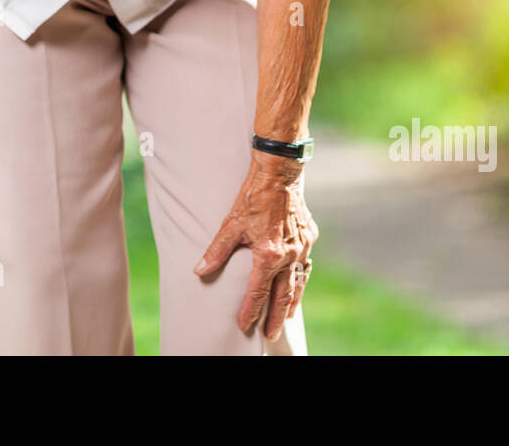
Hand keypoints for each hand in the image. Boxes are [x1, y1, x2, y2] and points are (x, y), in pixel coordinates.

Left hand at [195, 151, 317, 341]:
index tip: (244, 325)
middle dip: (276, 318)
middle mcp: (289, 254)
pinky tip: (298, 285)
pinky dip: (301, 278)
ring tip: (287, 317)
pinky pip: (306, 264)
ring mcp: (302, 246)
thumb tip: (200, 270)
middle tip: (271, 335)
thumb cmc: (253, 196)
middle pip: (282, 295)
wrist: (279, 172)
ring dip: (292, 302)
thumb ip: (217, 250)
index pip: (258, 292)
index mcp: (269, 254)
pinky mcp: (309, 236)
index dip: (250, 311)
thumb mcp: (231, 223)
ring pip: (299, 283)